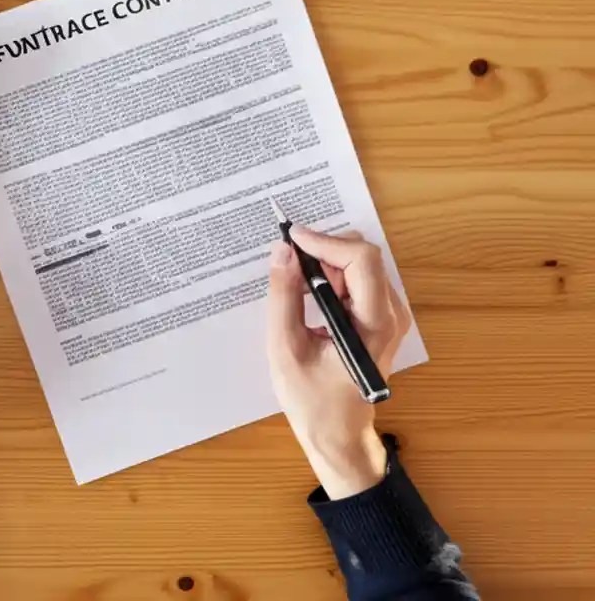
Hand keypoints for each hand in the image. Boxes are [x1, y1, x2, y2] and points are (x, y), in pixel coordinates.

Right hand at [267, 226, 411, 498]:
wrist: (337, 432)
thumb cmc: (311, 399)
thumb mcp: (286, 347)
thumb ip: (284, 296)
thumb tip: (281, 252)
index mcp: (374, 323)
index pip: (361, 260)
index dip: (324, 242)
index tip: (290, 238)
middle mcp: (391, 314)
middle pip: (363, 257)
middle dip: (323, 253)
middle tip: (288, 267)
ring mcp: (390, 316)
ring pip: (360, 266)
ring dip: (325, 267)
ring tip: (294, 289)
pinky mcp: (381, 319)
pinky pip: (358, 281)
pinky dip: (332, 279)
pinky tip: (308, 298)